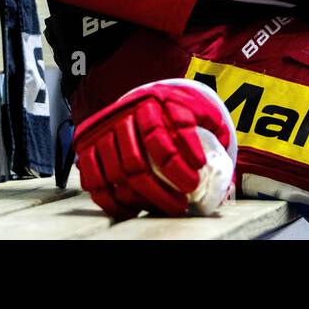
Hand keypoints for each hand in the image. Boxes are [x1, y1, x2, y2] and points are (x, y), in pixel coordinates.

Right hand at [74, 79, 236, 218]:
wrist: (136, 100)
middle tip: (184, 198)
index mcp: (147, 102)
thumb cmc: (169, 108)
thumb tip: (222, 139)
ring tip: (170, 206)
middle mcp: (121, 116)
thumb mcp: (190, 103)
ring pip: (118, 175)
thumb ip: (207, 118)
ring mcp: (101, 134)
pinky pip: (95, 183)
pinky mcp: (86, 150)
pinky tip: (138, 208)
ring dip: (146, 197)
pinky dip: (115, 202)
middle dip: (163, 185)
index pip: (158, 130)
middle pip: (137, 161)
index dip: (178, 151)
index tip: (199, 166)